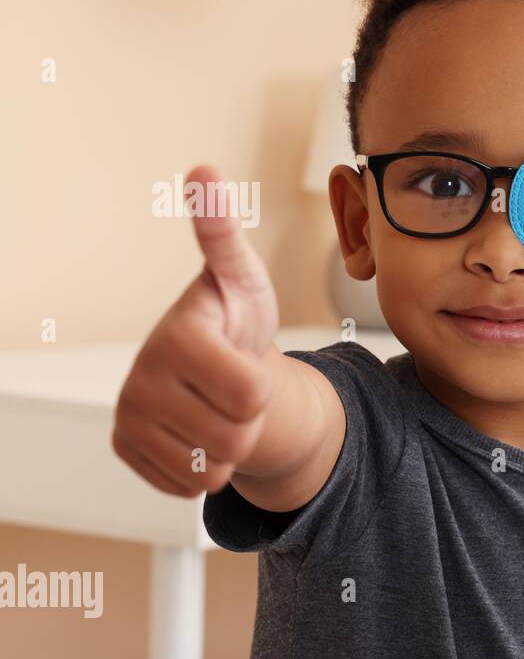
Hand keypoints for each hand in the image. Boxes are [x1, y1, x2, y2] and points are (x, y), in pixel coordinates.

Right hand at [112, 165, 279, 496]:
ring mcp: (128, 417)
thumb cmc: (234, 318)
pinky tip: (195, 430)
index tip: (241, 356)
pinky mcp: (125, 449)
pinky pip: (188, 487)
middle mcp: (140, 378)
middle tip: (233, 388)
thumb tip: (203, 170)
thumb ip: (225, 234)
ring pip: (215, 469)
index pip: (252, 395)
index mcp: (176, 337)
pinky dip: (204, 469)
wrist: (213, 364)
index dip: (263, 384)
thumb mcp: (242, 277)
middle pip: (237, 437)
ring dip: (230, 446)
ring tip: (216, 406)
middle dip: (249, 419)